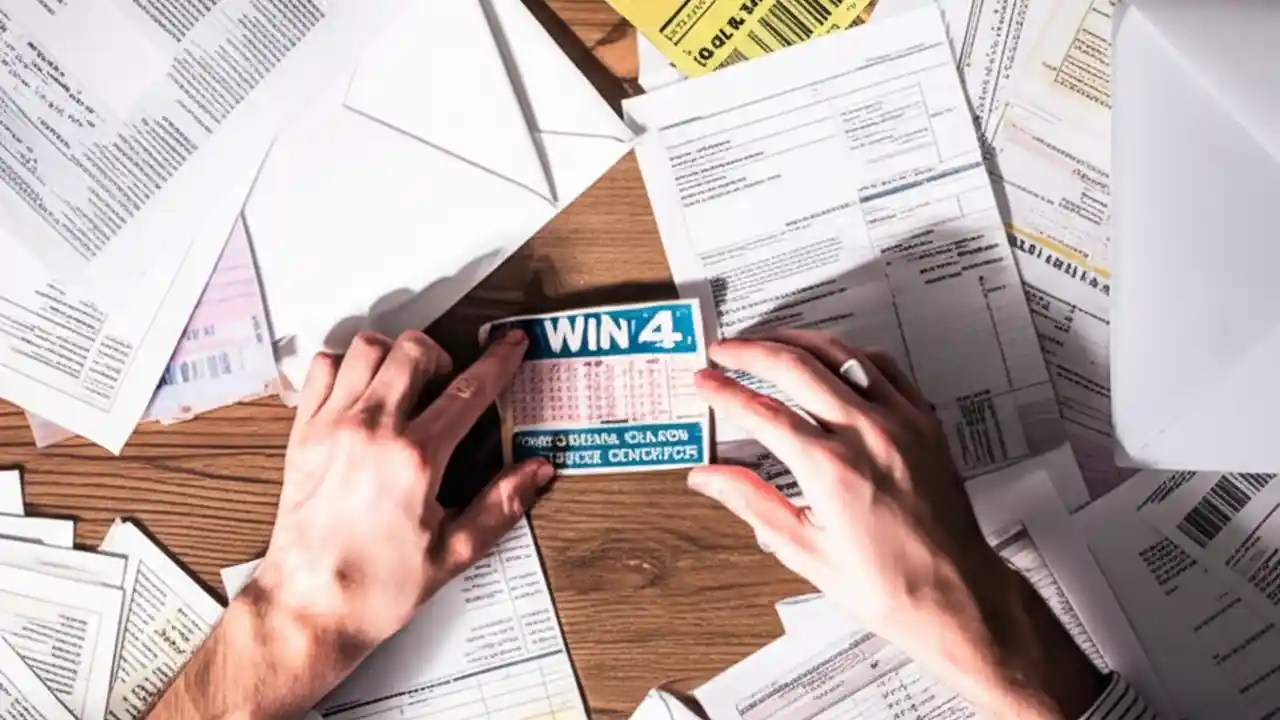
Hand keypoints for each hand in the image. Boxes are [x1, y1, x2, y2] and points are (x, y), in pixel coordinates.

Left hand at [148, 329, 553, 718]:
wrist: (309, 607)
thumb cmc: (376, 587)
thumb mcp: (454, 552)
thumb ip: (501, 504)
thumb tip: (537, 471)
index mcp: (415, 458)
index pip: (469, 390)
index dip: (498, 360)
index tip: (511, 344)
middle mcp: (371, 430)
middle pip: (414, 350)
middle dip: (442, 356)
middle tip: (450, 383)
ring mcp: (332, 426)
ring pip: (366, 348)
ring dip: (394, 354)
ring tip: (406, 382)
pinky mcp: (303, 433)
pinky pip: (322, 369)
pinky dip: (347, 366)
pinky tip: (362, 390)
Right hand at [690, 330, 1103, 719]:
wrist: (956, 595)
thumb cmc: (889, 584)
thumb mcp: (805, 550)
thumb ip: (752, 502)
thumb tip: (709, 477)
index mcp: (832, 469)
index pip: (762, 411)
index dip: (724, 391)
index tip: (704, 381)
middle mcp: (867, 434)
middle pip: (795, 366)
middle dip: (750, 351)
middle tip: (724, 350)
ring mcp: (901, 421)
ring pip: (839, 353)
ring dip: (795, 340)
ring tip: (766, 342)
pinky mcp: (924, 421)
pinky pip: (883, 365)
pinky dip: (847, 352)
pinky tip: (830, 356)